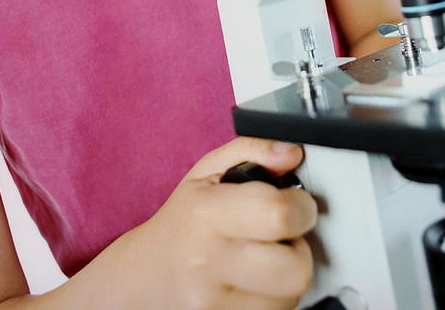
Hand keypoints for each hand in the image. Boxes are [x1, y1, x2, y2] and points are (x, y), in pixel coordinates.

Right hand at [123, 136, 316, 309]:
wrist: (142, 277)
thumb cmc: (181, 222)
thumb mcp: (207, 172)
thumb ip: (251, 150)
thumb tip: (292, 152)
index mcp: (206, 213)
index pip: (279, 214)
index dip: (301, 207)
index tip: (297, 204)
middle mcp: (208, 262)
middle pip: (295, 269)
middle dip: (300, 249)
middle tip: (283, 238)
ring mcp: (213, 304)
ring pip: (290, 298)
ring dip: (286, 278)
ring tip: (263, 260)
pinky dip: (273, 299)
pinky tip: (254, 283)